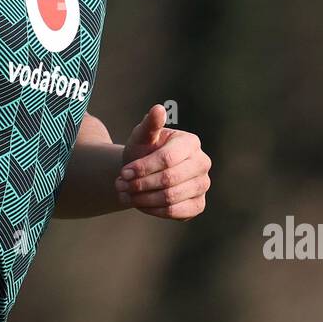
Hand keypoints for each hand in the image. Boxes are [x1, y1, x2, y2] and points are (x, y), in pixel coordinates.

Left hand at [116, 104, 211, 220]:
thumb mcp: (142, 136)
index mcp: (191, 142)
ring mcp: (203, 184)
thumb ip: (149, 125)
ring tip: (125, 194)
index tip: (123, 173)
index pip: (167, 158)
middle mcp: (202, 163)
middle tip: (120, 185)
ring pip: (171, 197)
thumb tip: (158, 109)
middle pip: (169, 179)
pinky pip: (176, 212)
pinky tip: (139, 204)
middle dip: (140, 184)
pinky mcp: (198, 204)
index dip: (143, 168)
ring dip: (143, 199)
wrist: (145, 172)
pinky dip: (153, 210)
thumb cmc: (144, 150)